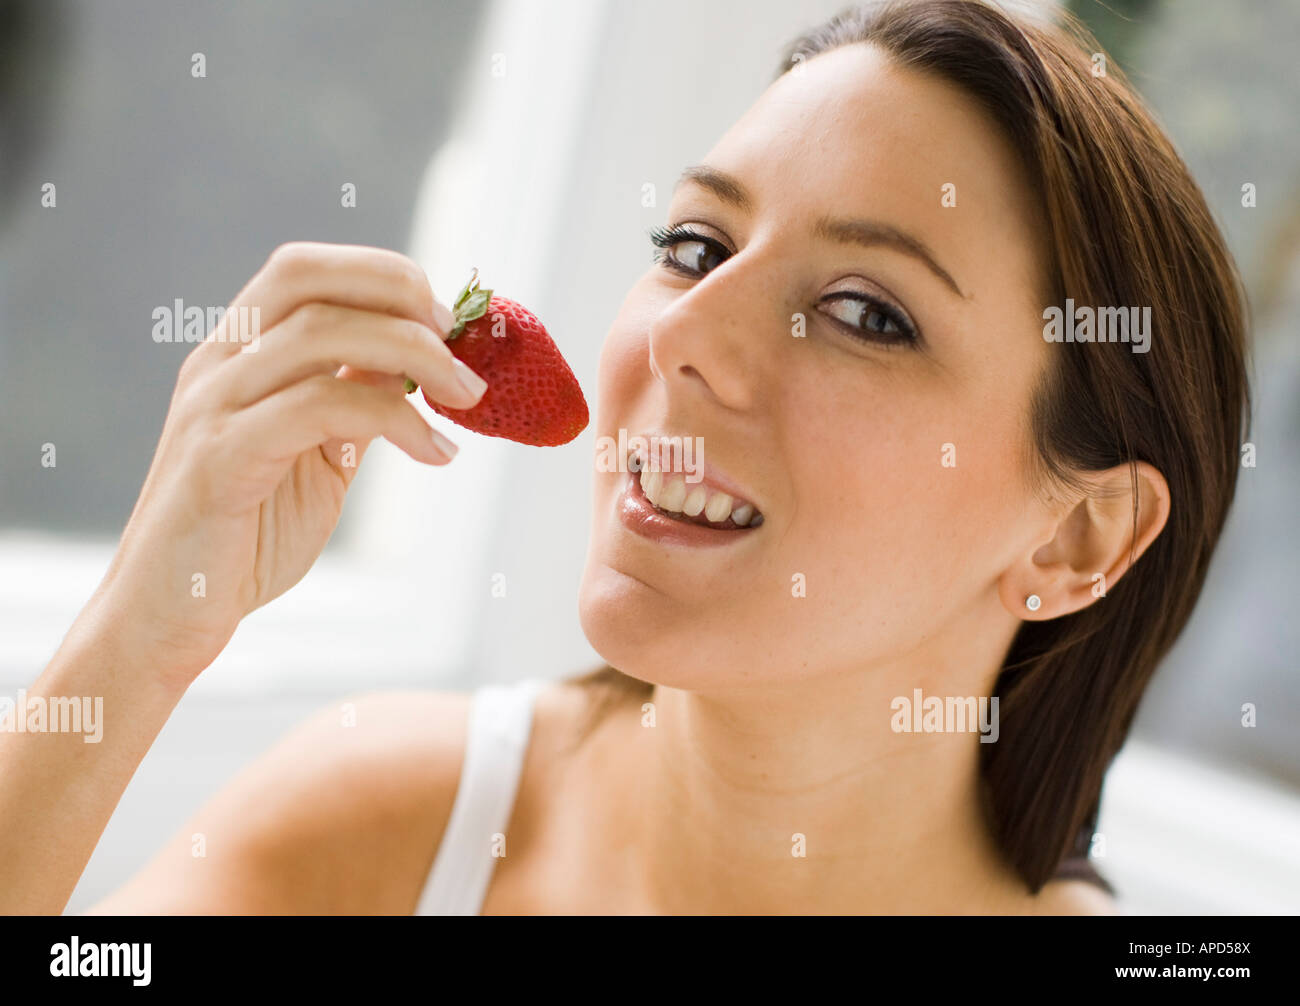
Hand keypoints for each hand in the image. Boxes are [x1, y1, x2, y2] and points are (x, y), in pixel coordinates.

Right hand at [97, 241, 487, 686]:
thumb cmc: (243, 537)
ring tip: (468, 395)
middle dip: (398, 291)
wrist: (168, 617)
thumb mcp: (317, 456)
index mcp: (237, 356)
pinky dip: (393, 419)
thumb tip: (415, 366)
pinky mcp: (220, 460)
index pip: (306, 271)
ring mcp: (213, 408)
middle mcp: (218, 366)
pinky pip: (317, 408)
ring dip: (414, 354)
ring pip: (319, 335)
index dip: (383, 275)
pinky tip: (435, 452)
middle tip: (460, 342)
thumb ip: (354, 404)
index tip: (446, 317)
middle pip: (306, 277)